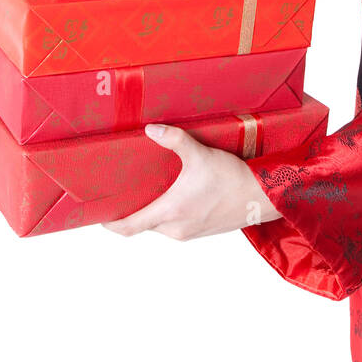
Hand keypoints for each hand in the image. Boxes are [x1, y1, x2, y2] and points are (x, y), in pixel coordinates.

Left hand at [101, 124, 282, 239]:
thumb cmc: (232, 179)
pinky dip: (169, 214)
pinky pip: (176, 225)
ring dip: (152, 211)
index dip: (110, 223)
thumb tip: (151, 129)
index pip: (128, 227)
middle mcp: (176, 229)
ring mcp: (189, 232)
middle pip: (142, 225)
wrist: (262, 197)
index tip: (99, 215)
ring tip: (149, 190)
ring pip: (160, 225)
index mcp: (169, 213)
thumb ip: (174, 140)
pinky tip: (175, 195)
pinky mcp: (201, 231)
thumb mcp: (200, 155)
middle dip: (132, 210)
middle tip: (124, 192)